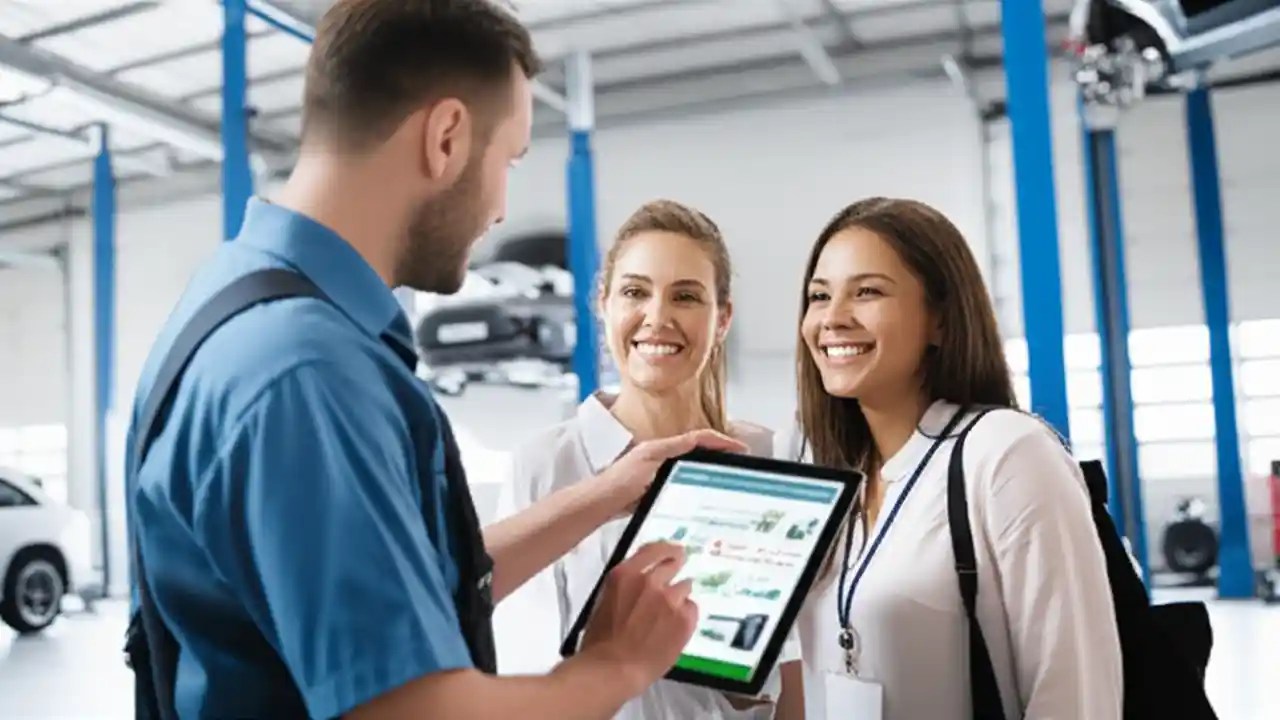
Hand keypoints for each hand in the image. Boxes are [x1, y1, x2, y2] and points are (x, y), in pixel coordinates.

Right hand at [578, 542, 698, 696]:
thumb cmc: (600, 640)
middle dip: (676, 567)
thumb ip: (626, 586)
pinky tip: (674, 628)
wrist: (613, 669)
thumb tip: (642, 581)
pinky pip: (692, 609)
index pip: (654, 549)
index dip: (667, 549)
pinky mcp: (685, 619)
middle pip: (674, 563)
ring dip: (679, 596)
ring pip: (685, 587)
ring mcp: (670, 600)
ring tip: (670, 613)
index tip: (674, 551)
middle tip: (677, 576)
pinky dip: (685, 615)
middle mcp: (651, 581)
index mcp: (626, 574)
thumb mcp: (606, 601)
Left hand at [595, 429, 748, 516]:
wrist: (602, 501)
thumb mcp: (650, 459)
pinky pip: (686, 481)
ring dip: (713, 467)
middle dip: (722, 453)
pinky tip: (708, 494)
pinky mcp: (659, 488)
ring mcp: (662, 472)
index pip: (699, 438)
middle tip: (741, 462)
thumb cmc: (621, 480)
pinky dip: (701, 482)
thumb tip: (698, 439)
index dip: (722, 442)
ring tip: (731, 476)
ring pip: (694, 466)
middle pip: (699, 450)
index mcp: (663, 447)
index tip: (741, 449)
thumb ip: (673, 449)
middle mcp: (664, 456)